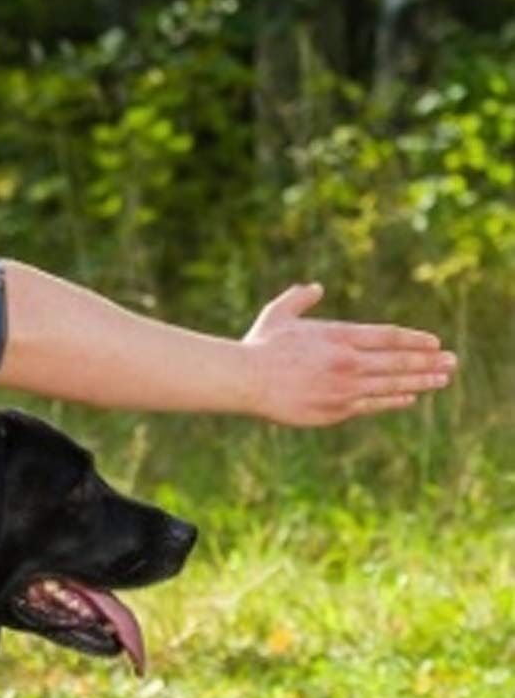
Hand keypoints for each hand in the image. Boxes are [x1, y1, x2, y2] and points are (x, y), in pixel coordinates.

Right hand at [241, 283, 456, 425]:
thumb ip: (300, 298)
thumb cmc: (259, 346)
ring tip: (442, 380)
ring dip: (421, 381)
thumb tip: (315, 287)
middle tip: (452, 361)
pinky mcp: (335, 410)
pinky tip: (409, 397)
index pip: (390, 336)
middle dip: (429, 361)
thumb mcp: (279, 313)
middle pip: (399, 360)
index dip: (415, 340)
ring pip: (392, 384)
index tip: (434, 343)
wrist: (245, 380)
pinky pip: (372, 404)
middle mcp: (348, 361)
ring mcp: (344, 387)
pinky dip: (393, 400)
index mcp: (339, 336)